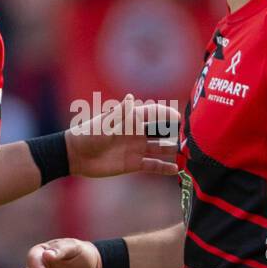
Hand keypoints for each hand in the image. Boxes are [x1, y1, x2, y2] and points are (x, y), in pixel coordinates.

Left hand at [65, 93, 179, 177]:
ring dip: (173, 150)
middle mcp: (137, 133)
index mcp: (131, 119)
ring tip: (187, 153)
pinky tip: (176, 169)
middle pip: (161, 131)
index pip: (154, 114)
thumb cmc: (89, 134)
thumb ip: (120, 113)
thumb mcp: (105, 123)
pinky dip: (164, 168)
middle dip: (175, 133)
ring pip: (160, 148)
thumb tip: (130, 97)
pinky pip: (153, 165)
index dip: (167, 115)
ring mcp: (136, 149)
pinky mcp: (133, 164)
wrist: (76, 156)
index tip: (181, 119)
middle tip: (190, 137)